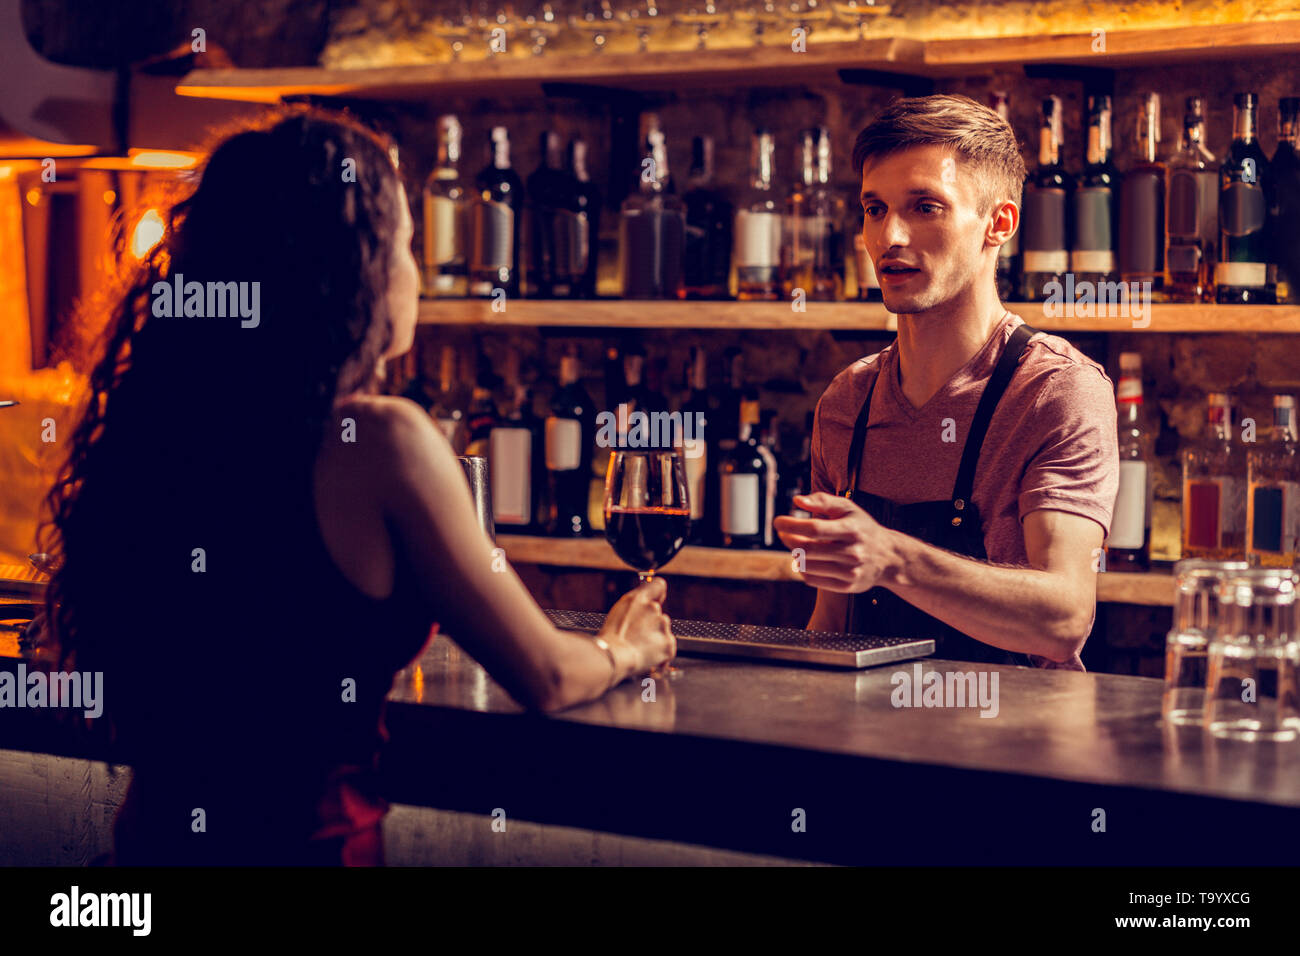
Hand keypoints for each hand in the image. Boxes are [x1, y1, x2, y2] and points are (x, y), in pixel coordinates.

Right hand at [598, 575, 674, 675]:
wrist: (613, 657)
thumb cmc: (611, 637)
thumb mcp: (618, 612)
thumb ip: (634, 605)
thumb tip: (642, 605)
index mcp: (639, 599)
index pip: (658, 585)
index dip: (658, 594)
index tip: (658, 599)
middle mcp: (653, 609)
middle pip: (659, 616)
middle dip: (651, 626)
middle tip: (636, 636)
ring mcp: (662, 627)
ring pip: (662, 633)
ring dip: (654, 640)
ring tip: (637, 648)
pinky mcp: (668, 645)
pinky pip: (667, 649)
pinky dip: (660, 655)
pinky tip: (646, 657)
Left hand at [773, 492, 897, 593]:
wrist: (889, 556)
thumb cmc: (861, 528)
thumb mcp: (848, 508)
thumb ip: (822, 501)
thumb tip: (797, 500)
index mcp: (852, 530)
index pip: (814, 529)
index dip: (791, 525)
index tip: (777, 522)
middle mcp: (853, 552)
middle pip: (807, 549)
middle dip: (789, 540)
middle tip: (783, 535)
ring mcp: (850, 572)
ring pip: (807, 566)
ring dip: (795, 555)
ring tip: (796, 546)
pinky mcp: (847, 586)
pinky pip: (812, 580)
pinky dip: (803, 570)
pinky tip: (806, 560)